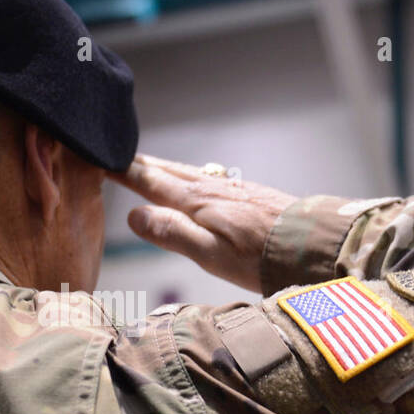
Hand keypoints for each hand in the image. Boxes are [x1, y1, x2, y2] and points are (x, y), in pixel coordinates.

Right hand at [109, 154, 297, 291]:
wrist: (314, 247)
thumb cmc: (262, 259)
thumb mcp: (211, 254)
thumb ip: (172, 233)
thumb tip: (134, 215)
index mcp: (196, 202)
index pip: (149, 181)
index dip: (122, 170)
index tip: (99, 159)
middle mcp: (213, 188)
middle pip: (168, 171)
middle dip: (141, 163)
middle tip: (117, 155)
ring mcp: (235, 188)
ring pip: (191, 173)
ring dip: (167, 168)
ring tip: (151, 166)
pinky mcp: (253, 195)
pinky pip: (212, 178)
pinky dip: (193, 176)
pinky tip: (200, 181)